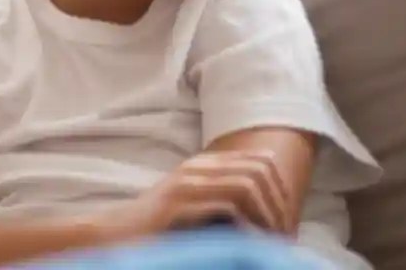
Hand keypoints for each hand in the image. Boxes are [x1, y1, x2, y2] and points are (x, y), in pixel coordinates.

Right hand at [103, 151, 293, 238]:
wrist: (117, 234)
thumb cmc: (158, 228)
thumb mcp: (194, 206)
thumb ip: (220, 197)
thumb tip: (266, 207)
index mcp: (201, 165)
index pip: (258, 160)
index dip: (281, 188)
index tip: (287, 216)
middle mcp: (196, 168)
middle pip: (258, 169)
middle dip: (279, 202)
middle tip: (285, 231)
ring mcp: (187, 184)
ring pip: (248, 185)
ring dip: (267, 215)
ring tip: (273, 240)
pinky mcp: (181, 205)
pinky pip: (229, 207)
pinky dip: (247, 227)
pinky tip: (253, 244)